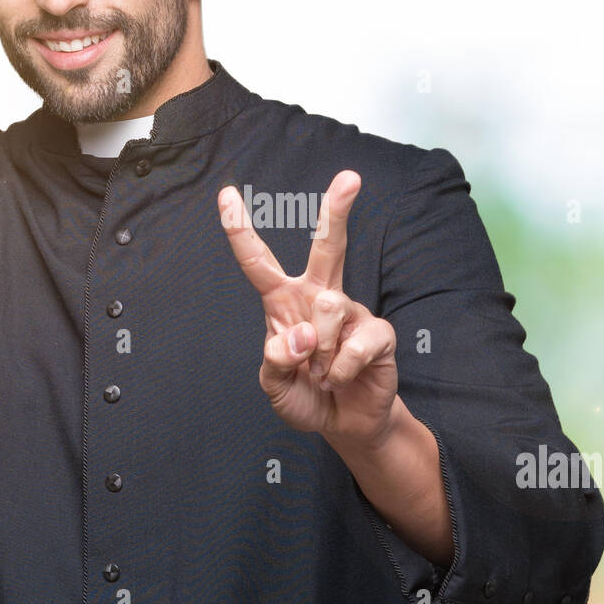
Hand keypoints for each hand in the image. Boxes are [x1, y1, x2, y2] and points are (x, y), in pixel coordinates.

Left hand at [217, 170, 398, 447]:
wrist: (344, 424)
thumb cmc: (305, 395)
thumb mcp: (274, 385)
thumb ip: (276, 361)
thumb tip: (301, 334)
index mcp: (284, 302)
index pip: (258, 262)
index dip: (239, 230)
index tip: (225, 195)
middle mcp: (319, 297)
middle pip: (328, 246)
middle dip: (337, 211)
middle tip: (351, 178)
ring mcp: (350, 312)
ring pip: (328, 310)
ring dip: (318, 354)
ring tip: (321, 372)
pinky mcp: (377, 333)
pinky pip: (353, 345)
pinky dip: (339, 370)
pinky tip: (341, 377)